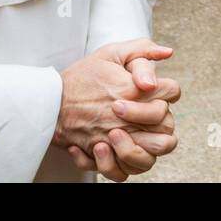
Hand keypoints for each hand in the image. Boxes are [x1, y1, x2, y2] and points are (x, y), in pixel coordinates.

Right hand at [52, 38, 172, 177]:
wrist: (48, 102)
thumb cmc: (81, 77)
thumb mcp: (111, 53)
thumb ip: (142, 49)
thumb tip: (168, 53)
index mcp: (134, 90)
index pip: (172, 92)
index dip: (167, 89)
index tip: (153, 88)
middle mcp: (128, 119)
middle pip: (167, 125)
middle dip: (162, 116)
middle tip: (146, 110)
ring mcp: (115, 140)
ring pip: (151, 154)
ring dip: (149, 144)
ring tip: (136, 133)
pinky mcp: (101, 156)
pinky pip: (124, 171)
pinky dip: (125, 164)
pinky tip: (119, 148)